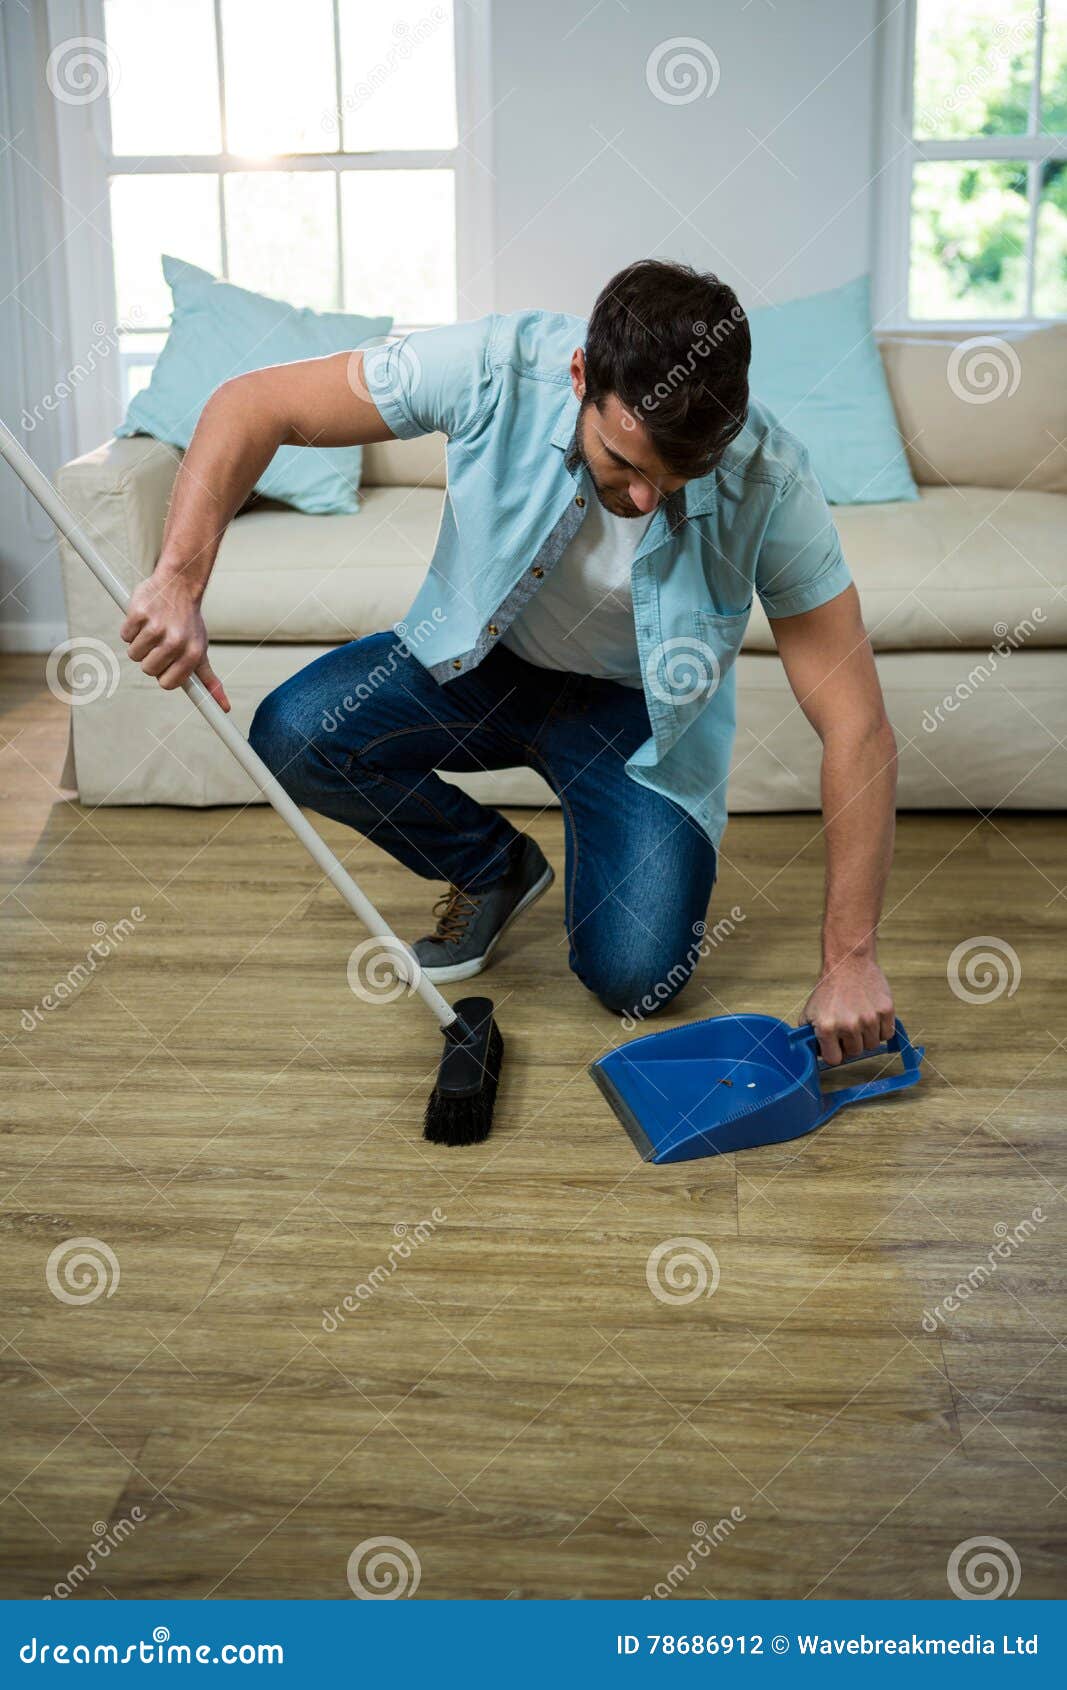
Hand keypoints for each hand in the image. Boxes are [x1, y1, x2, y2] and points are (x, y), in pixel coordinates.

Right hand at [120, 572, 229, 710]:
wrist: (179, 584)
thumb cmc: (188, 621)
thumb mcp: (200, 649)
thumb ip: (208, 679)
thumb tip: (224, 708)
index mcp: (191, 653)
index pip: (167, 683)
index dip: (163, 674)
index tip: (166, 662)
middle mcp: (175, 642)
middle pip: (148, 669)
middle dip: (150, 657)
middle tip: (159, 641)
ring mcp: (156, 627)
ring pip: (134, 654)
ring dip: (139, 643)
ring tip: (152, 628)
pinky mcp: (139, 613)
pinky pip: (125, 635)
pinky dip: (130, 628)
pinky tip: (144, 618)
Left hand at [802, 956, 894, 1065]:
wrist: (848, 963)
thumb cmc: (829, 989)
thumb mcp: (810, 1012)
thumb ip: (809, 1036)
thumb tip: (815, 1055)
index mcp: (827, 1027)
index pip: (834, 1060)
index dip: (835, 1053)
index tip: (836, 1046)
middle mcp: (849, 1025)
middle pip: (855, 1052)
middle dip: (851, 1043)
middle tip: (847, 1026)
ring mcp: (869, 1019)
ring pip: (872, 1045)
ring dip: (866, 1036)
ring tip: (859, 1018)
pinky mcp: (886, 1011)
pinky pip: (887, 1034)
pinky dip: (881, 1029)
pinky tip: (871, 1015)